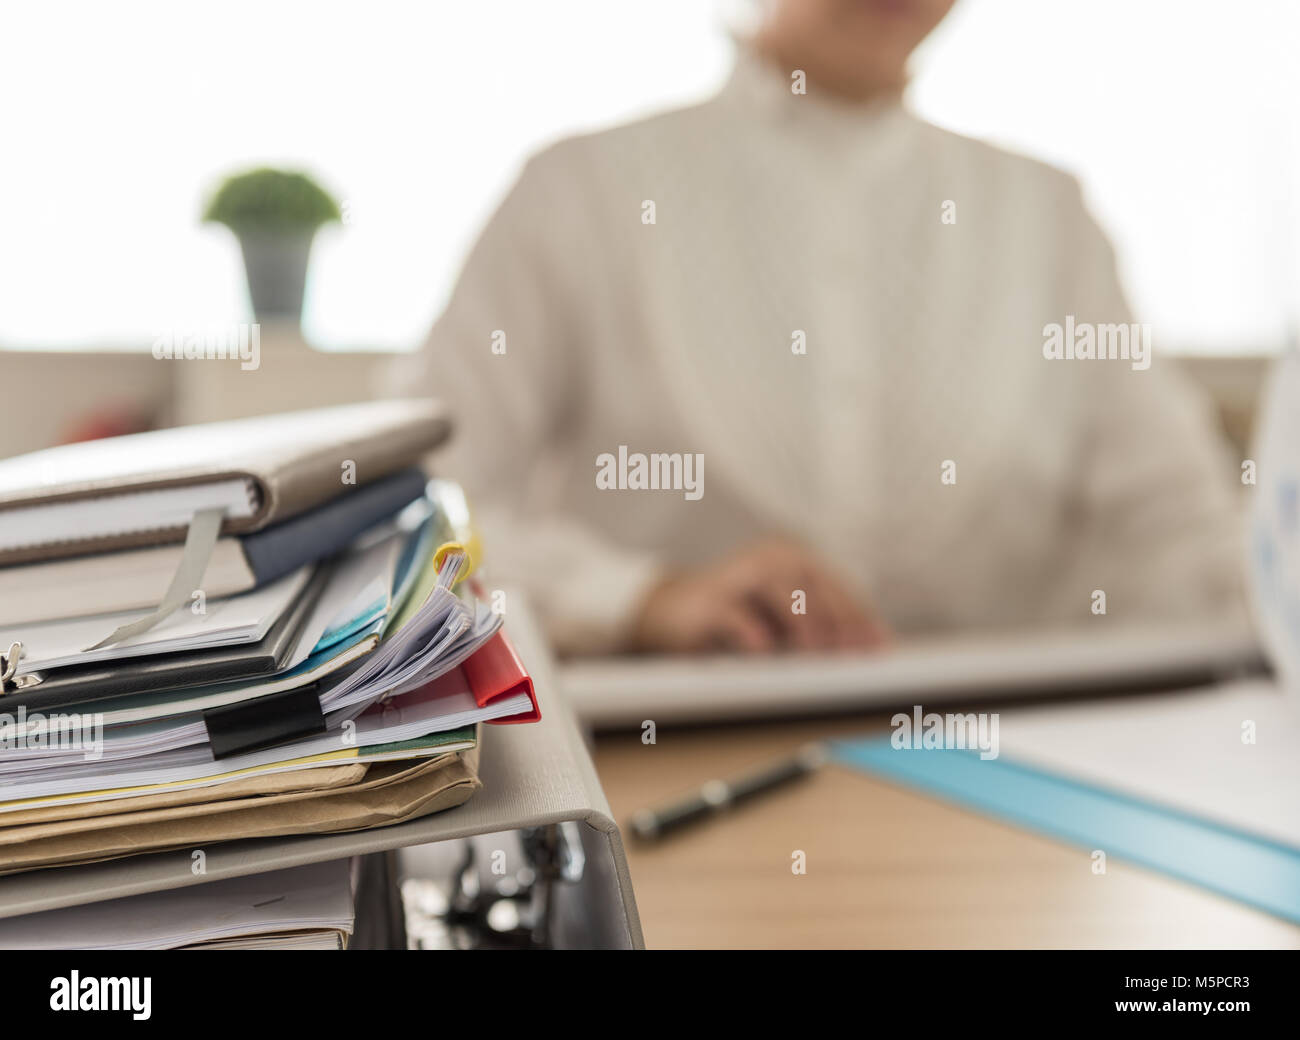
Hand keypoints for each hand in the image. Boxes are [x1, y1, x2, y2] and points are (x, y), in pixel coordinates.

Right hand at [628, 537, 890, 653]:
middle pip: (815, 588)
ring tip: (818, 652)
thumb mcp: (784, 619)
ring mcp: (738, 575)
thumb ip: (820, 624)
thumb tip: (870, 646)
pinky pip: (735, 615)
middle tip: (853, 654)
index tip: (878, 647)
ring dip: (803, 624)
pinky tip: (765, 649)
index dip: (859, 618)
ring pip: (781, 593)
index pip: (836, 588)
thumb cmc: (740, 616)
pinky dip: (752, 633)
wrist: (672, 613)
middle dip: (838, 623)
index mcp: (794, 557)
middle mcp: (770, 557)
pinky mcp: (708, 601)